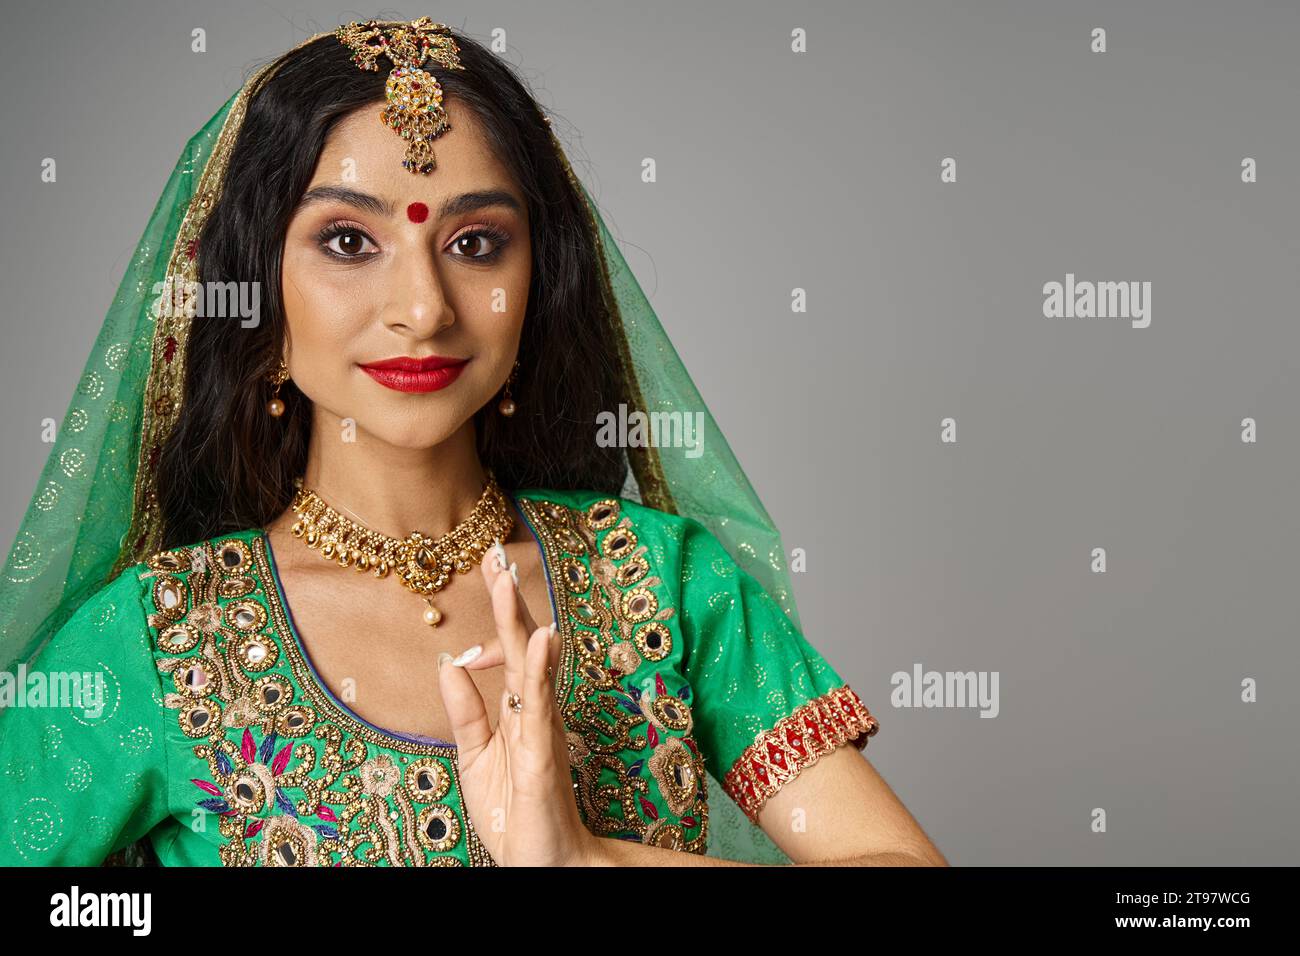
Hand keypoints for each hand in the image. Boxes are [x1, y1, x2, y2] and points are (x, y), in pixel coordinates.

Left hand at [435, 548, 600, 865]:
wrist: (544, 861)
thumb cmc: (516, 812)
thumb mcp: (475, 756)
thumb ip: (465, 711)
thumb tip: (449, 664)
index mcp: (520, 710)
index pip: (510, 653)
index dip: (495, 623)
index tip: (481, 603)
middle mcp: (536, 712)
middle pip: (523, 644)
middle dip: (508, 599)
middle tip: (494, 554)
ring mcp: (542, 731)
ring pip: (531, 664)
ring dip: (518, 620)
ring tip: (506, 578)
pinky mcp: (541, 756)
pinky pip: (539, 707)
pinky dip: (539, 671)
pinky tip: (542, 638)